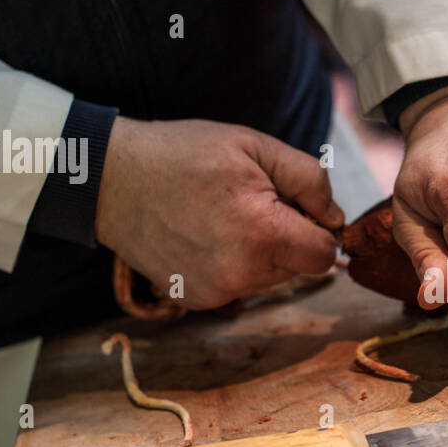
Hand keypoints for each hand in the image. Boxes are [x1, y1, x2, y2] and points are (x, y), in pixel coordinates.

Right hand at [96, 117, 343, 309]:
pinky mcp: (196, 300)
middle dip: (288, 238)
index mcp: (262, 234)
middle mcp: (241, 273)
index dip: (319, 229)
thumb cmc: (183, 155)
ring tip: (224, 217)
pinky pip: (237, 286)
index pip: (325, 254)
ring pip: (269, 279)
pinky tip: (205, 236)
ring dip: (261, 253)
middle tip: (251, 203)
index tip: (296, 207)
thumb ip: (309, 180)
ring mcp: (215, 292)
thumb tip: (336, 218)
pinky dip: (232, 265)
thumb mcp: (255, 146)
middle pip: (298, 268)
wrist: (111, 178)